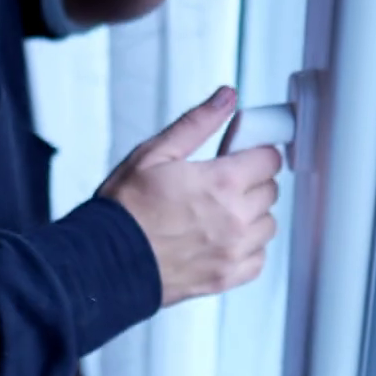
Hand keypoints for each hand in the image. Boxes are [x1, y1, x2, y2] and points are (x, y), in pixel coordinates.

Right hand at [99, 87, 280, 305]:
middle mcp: (235, 217)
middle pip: (270, 190)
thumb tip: (227, 98)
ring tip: (221, 212)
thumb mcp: (154, 153)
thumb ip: (197, 123)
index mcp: (221, 182)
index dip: (255, 153)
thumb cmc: (125, 209)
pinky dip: (248, 248)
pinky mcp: (227, 277)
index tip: (241, 156)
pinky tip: (224, 240)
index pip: (269, 159)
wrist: (105, 261)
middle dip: (251, 181)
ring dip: (252, 215)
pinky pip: (258, 258)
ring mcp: (233, 250)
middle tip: (222, 182)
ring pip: (268, 225)